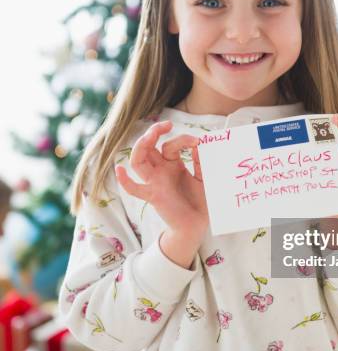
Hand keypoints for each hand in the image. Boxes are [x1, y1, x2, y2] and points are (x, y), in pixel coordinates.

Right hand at [114, 120, 207, 241]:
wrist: (196, 225)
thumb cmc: (200, 201)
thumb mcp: (204, 178)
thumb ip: (201, 162)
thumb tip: (199, 143)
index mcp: (172, 164)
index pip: (170, 144)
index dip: (182, 139)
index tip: (198, 141)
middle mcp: (161, 171)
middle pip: (148, 147)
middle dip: (154, 132)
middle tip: (166, 124)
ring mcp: (154, 182)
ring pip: (138, 161)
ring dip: (141, 146)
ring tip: (150, 135)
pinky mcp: (153, 195)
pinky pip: (134, 189)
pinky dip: (124, 181)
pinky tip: (119, 170)